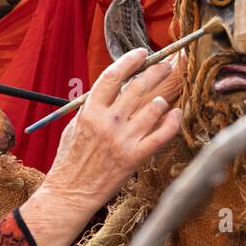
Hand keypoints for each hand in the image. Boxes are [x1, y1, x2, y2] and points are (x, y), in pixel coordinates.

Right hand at [19, 49, 183, 245]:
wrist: (71, 193)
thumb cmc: (69, 160)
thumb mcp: (73, 126)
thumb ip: (92, 107)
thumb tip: (112, 89)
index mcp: (90, 112)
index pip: (113, 76)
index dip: (130, 60)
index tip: (142, 53)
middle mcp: (108, 122)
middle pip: (138, 87)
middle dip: (155, 71)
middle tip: (165, 65)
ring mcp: (123, 140)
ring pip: (153, 109)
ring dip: (161, 99)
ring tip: (162, 99)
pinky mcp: (135, 157)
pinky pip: (162, 135)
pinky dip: (172, 122)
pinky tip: (176, 114)